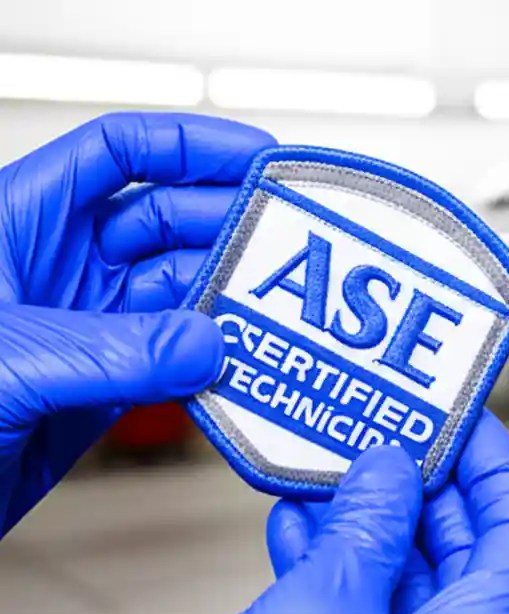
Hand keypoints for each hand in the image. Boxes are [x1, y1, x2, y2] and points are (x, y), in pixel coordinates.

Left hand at [0, 112, 274, 533]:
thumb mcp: (4, 363)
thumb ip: (109, 351)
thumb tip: (203, 345)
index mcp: (17, 224)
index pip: (119, 153)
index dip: (194, 144)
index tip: (262, 157)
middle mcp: (56, 268)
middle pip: (166, 221)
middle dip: (231, 228)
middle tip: (295, 247)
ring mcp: (82, 328)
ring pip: (179, 296)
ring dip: (231, 304)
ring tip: (281, 315)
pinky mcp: (96, 389)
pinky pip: (173, 362)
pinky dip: (214, 366)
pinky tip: (246, 369)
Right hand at [179, 411, 508, 613]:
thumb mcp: (330, 605)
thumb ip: (366, 527)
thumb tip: (393, 464)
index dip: (500, 469)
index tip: (465, 411)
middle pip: (457, 547)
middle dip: (419, 480)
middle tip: (381, 420)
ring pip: (394, 573)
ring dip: (361, 514)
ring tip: (327, 454)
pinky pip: (347, 609)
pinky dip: (322, 559)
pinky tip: (288, 517)